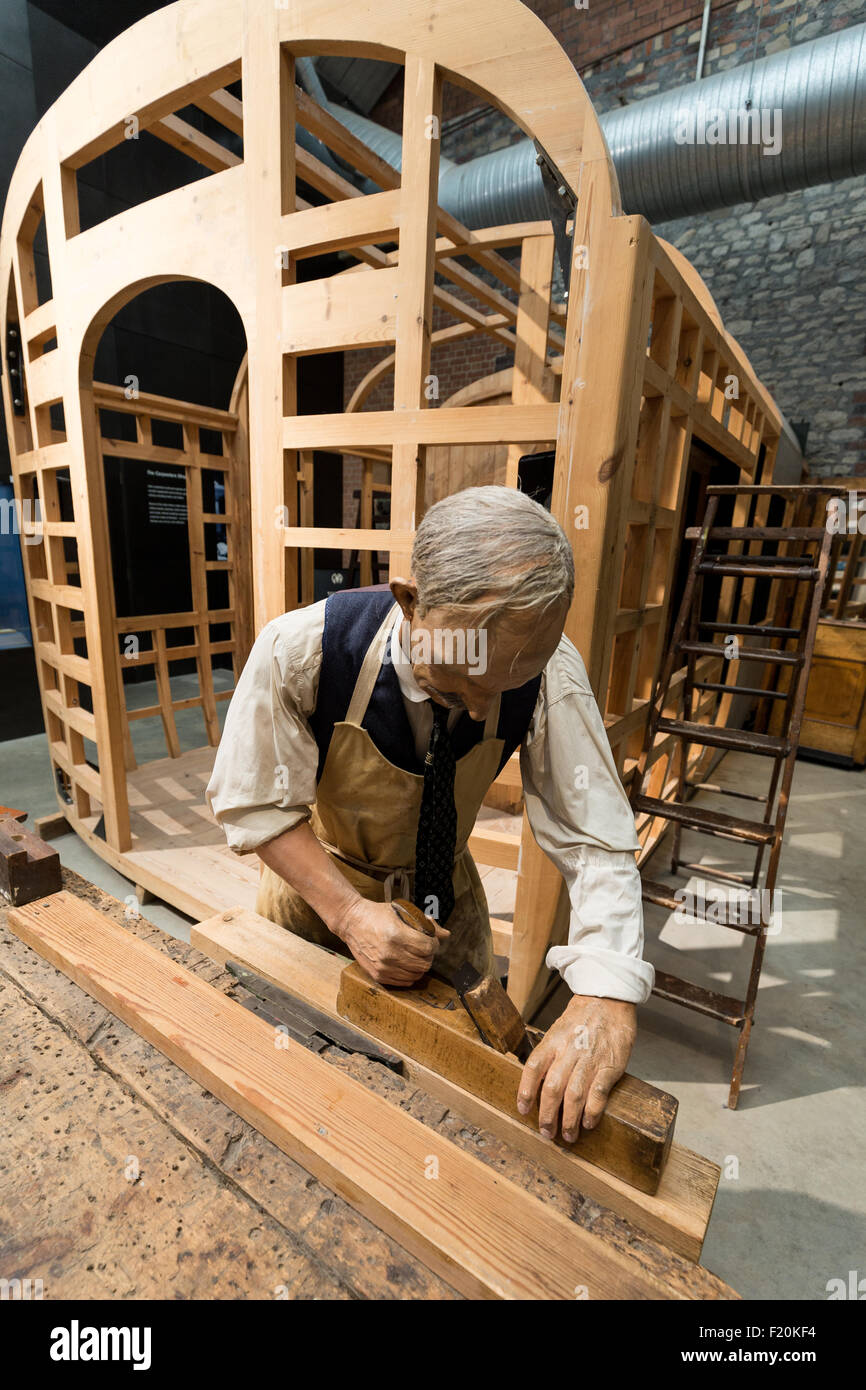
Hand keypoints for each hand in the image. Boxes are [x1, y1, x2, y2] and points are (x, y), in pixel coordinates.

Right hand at [332, 897, 448, 986]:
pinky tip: (406, 963)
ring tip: (414, 954)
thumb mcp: (403, 912)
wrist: (352, 922)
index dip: (433, 943)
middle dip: (429, 955)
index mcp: (397, 935)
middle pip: (425, 963)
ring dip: (420, 965)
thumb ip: (426, 923)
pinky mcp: (378, 975)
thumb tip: (446, 934)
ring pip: (416, 975)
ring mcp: (383, 967)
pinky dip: (410, 974)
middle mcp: (390, 954)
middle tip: (423, 947)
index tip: (430, 939)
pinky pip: (404, 982)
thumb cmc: (378, 914)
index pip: (428, 947)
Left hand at [516, 994, 635, 1141]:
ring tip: (568, 1135)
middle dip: (547, 1115)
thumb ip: (550, 1054)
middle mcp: (568, 1051)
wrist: (608, 1000)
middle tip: (546, 1132)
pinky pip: (598, 1093)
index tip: (523, 1110)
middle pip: (552, 1087)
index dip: (525, 1091)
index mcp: (553, 1041)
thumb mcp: (558, 1030)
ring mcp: (589, 1059)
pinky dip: (592, 1111)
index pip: (533, 1068)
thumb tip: (538, 1082)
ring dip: (569, 1120)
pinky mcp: (609, 1066)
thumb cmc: (582, 1018)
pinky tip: (588, 1123)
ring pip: (573, 1095)